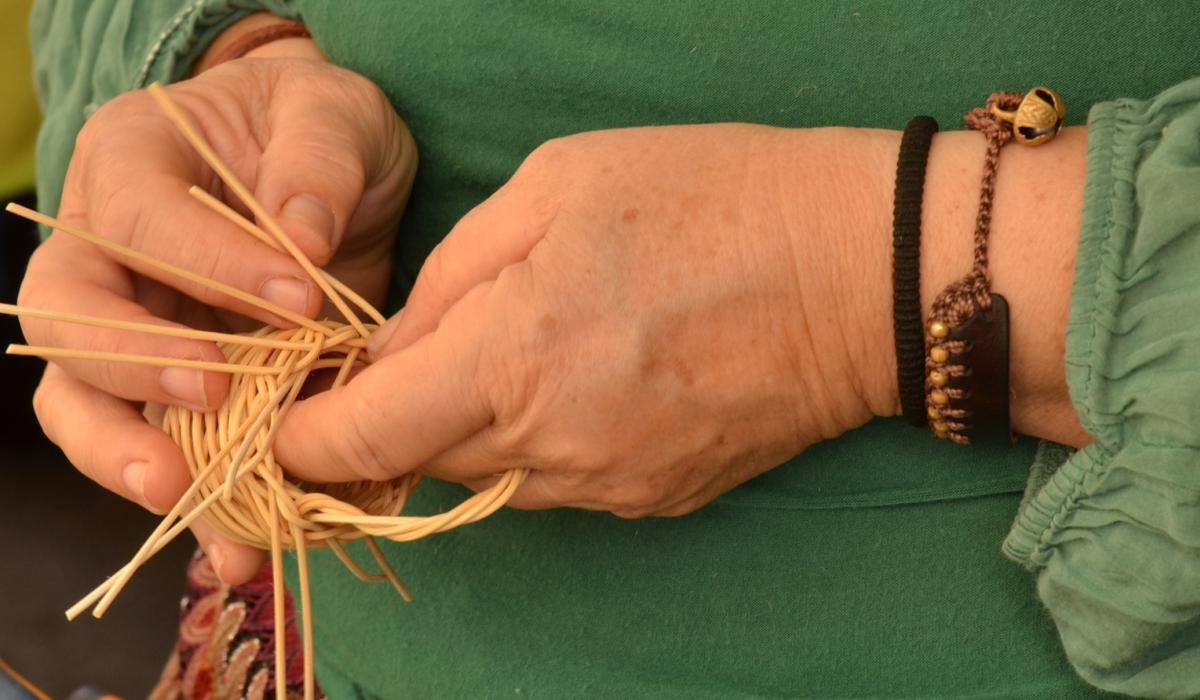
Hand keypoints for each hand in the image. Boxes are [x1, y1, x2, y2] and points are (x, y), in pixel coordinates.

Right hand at [18, 51, 416, 580]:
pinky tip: (238, 546)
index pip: (140, 218)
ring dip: (128, 455)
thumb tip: (300, 242)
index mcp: (131, 160)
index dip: (208, 263)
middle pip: (65, 319)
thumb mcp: (337, 114)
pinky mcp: (176, 385)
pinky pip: (161, 445)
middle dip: (130, 367)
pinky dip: (195, 501)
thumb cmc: (322, 127)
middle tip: (213, 395)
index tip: (300, 302)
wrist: (335, 169)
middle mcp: (106, 248)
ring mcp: (132, 324)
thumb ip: (319, 160)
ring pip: (82, 400)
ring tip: (187, 498)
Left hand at [277, 124, 891, 516]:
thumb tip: (395, 348)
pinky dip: (538, 443)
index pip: (364, 440)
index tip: (287, 420)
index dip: (305, 439)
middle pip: (418, 464)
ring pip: (488, 479)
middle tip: (404, 360)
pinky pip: (558, 485)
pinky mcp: (655, 500)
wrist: (858, 274)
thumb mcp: (555, 188)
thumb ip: (451, 277)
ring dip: (470, 429)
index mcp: (512, 359)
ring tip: (514, 352)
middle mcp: (552, 446)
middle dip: (389, 423)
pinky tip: (582, 377)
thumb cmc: (709, 201)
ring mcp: (609, 486)